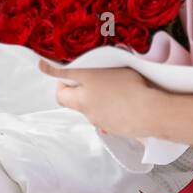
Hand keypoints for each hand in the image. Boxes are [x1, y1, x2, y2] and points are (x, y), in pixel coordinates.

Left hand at [38, 60, 158, 140]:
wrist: (150, 113)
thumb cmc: (135, 86)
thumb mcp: (118, 67)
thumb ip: (102, 66)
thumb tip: (93, 67)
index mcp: (86, 84)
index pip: (61, 76)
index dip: (52, 71)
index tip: (42, 65)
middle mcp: (85, 102)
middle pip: (66, 97)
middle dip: (71, 89)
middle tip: (83, 81)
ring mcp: (95, 117)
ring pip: (84, 107)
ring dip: (90, 100)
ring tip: (110, 93)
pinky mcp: (106, 127)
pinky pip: (99, 117)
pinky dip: (104, 111)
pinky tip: (120, 105)